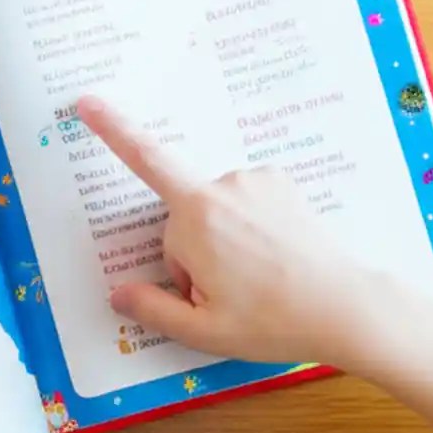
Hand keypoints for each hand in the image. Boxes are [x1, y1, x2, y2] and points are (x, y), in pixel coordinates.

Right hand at [77, 95, 414, 366]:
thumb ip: (152, 309)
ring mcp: (256, 181)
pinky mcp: (280, 184)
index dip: (112, 129)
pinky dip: (247, 228)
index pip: (144, 162)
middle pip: (181, 219)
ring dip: (220, 243)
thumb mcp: (204, 331)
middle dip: (191, 256)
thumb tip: (118, 293)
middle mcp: (224, 186)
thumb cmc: (274, 322)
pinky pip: (242, 204)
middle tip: (226, 297)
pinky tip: (271, 258)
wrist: (346, 307)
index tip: (86, 101)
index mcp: (197, 217)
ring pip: (213, 213)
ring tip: (256, 282)